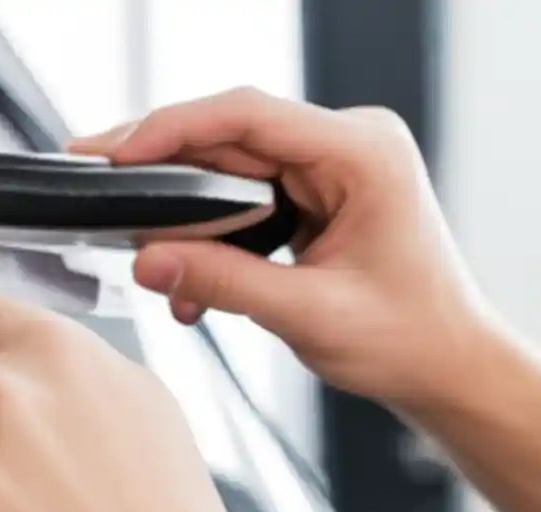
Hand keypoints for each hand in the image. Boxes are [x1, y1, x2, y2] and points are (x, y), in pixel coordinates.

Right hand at [71, 87, 492, 412]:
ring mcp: (327, 168)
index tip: (116, 154)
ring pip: (225, 166)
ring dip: (176, 206)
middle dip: (157, 163)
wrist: (447, 367)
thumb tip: (146, 262)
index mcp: (363, 153)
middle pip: (227, 135)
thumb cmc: (409, 339)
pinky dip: (204, 232)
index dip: (173, 128)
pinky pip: (238, 196)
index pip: (249, 116)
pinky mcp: (311, 194)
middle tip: (93, 176)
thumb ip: (224, 283)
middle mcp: (345, 146)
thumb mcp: (310, 314)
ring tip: (129, 235)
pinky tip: (184, 276)